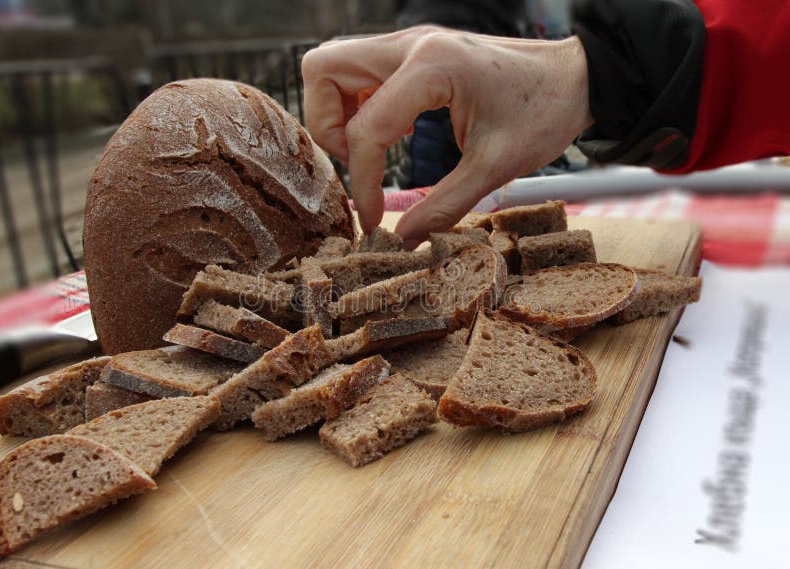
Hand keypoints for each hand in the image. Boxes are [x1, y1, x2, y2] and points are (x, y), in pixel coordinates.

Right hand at [302, 26, 593, 245]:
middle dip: (328, 126)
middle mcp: (412, 45)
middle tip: (359, 162)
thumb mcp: (496, 167)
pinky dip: (359, 105)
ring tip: (371, 150)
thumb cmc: (544, 112)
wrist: (577, 78)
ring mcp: (411, 44)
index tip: (373, 220)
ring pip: (334, 68)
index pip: (366, 128)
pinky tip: (393, 134)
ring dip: (338, 113)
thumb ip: (443, 206)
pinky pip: (360, 72)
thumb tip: (402, 239)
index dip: (362, 182)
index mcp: (432, 67)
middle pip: (323, 71)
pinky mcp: (416, 53)